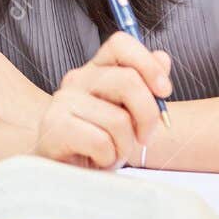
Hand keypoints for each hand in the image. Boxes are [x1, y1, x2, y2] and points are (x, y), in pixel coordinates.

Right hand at [33, 33, 172, 169]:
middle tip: (143, 137)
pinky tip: (96, 159)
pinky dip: (107, 157)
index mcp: (96, 71)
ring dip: (125, 145)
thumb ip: (146, 86)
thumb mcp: (130, 115)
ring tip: (112, 152)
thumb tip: (162, 58)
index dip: (147, 63)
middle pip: (128, 80)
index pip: (120, 44)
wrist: (66, 174)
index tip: (164, 91)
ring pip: (118, 119)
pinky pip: (101, 141)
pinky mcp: (55, 126)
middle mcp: (77, 79)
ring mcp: (63, 101)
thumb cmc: (100, 144)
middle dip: (148, 115)